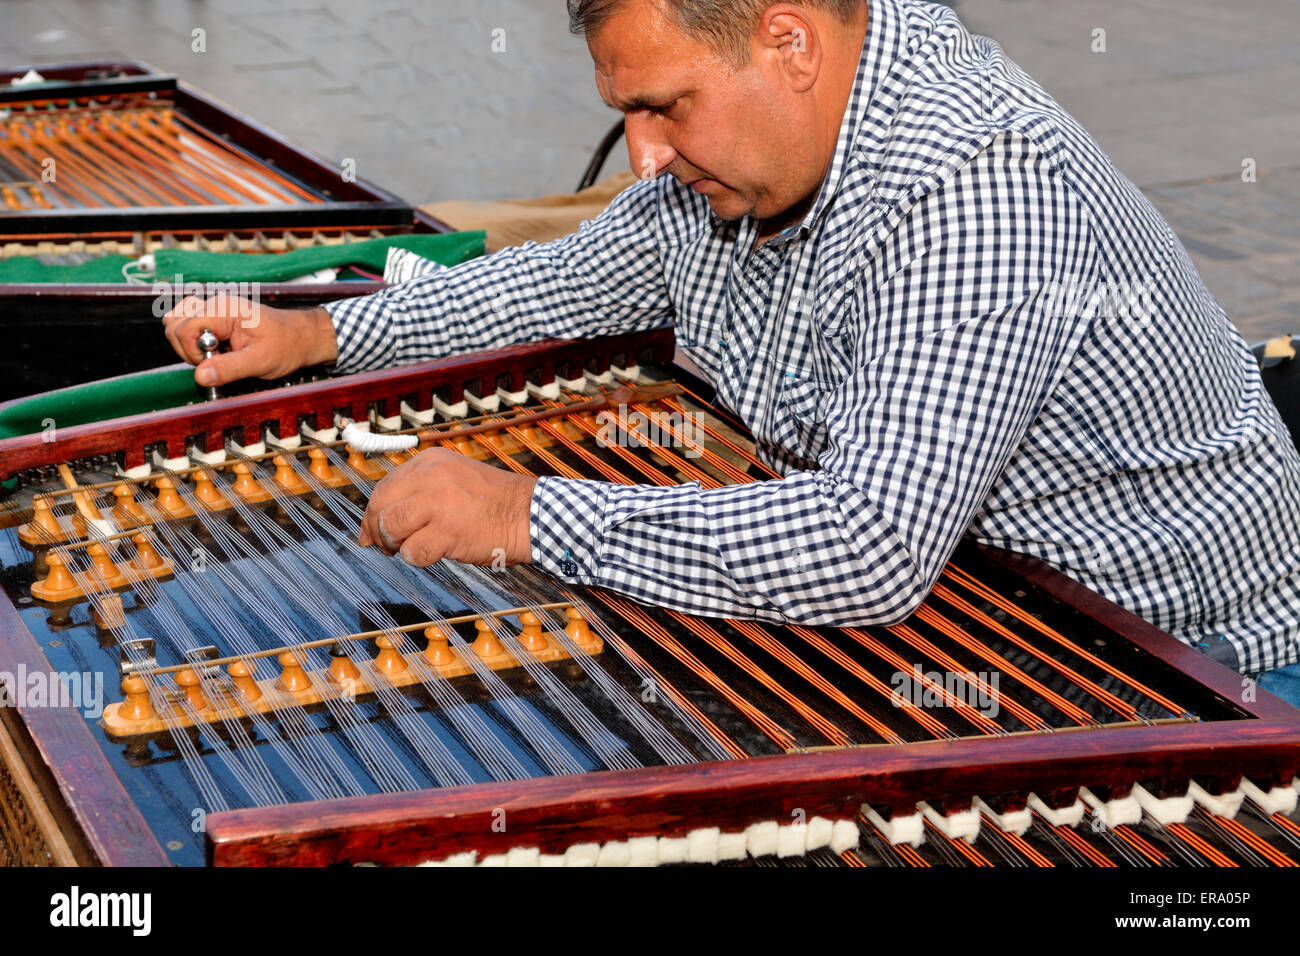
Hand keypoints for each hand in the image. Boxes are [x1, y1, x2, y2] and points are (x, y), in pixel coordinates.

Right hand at [162, 296, 337, 386]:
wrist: (302, 337)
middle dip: (188, 349)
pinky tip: (216, 349)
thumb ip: (229, 368)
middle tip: (216, 360)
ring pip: (176, 322)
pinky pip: (188, 323)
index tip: (213, 364)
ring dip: (188, 344)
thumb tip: (200, 377)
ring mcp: (214, 309)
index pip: (183, 328)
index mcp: (225, 310)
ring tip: (216, 354)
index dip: (192, 352)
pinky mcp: (215, 317)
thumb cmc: (286, 346)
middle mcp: (215, 304)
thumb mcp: (260, 361)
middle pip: (174, 324)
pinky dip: (193, 340)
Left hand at [358, 448, 536, 566]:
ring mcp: (439, 502)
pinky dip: (418, 559)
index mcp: (430, 461)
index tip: (371, 533)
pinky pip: (413, 552)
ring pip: (390, 527)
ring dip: (396, 545)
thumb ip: (416, 494)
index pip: (384, 487)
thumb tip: (371, 529)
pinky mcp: (448, 530)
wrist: (529, 514)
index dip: (373, 514)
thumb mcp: (453, 480)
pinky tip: (435, 553)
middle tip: (389, 547)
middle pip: (380, 506)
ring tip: (414, 548)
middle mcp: (431, 476)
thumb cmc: (493, 503)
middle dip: (378, 532)